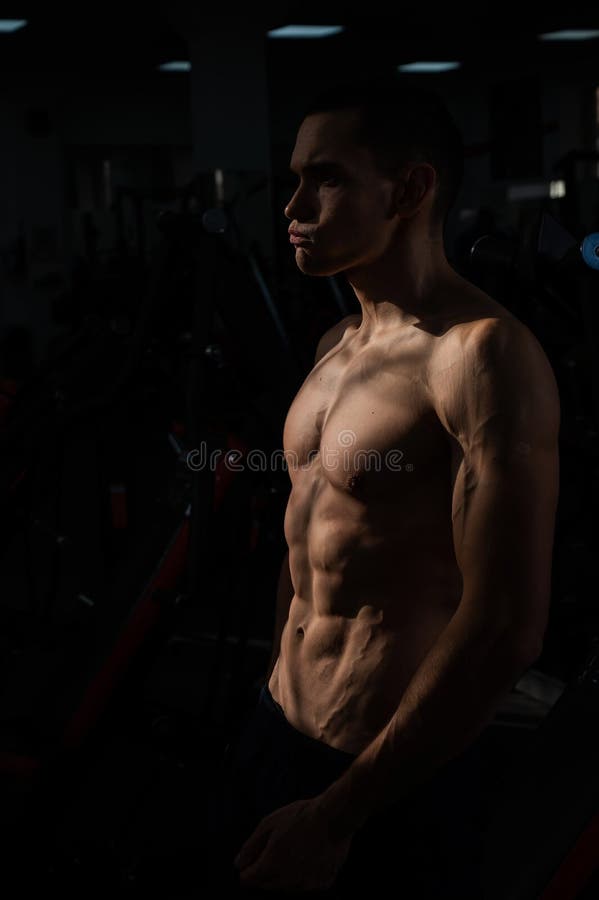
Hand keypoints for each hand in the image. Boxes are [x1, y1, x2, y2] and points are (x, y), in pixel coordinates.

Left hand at [233, 796, 353, 892]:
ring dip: (283, 874)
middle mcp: (287, 880)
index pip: (249, 879)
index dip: (248, 868)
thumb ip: (250, 846)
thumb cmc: (301, 816)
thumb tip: (238, 864)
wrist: (334, 817)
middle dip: (264, 871)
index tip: (254, 857)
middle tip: (276, 849)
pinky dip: (303, 875)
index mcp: (271, 865)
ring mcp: (306, 884)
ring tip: (294, 849)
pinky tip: (308, 856)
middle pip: (266, 885)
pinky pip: (305, 885)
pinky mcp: (322, 884)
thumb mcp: (269, 823)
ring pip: (285, 887)